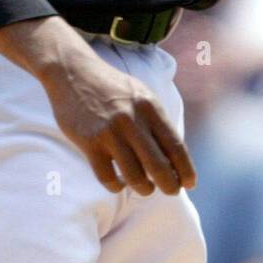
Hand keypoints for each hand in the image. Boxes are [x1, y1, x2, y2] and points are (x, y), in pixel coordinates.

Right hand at [40, 47, 196, 196]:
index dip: (186, 170)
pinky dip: (117, 186)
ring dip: (144, 188)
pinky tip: (119, 181)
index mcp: (150, 107)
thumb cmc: (111, 87)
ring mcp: (110, 132)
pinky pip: (107, 178)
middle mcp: (132, 120)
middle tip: (170, 191)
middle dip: (170, 186)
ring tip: (144, 186)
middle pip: (160, 167)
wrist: (73, 71)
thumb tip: (174, 158)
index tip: (189, 183)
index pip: (176, 146)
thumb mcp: (141, 95)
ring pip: (135, 178)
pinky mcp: (89, 142)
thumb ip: (156, 121)